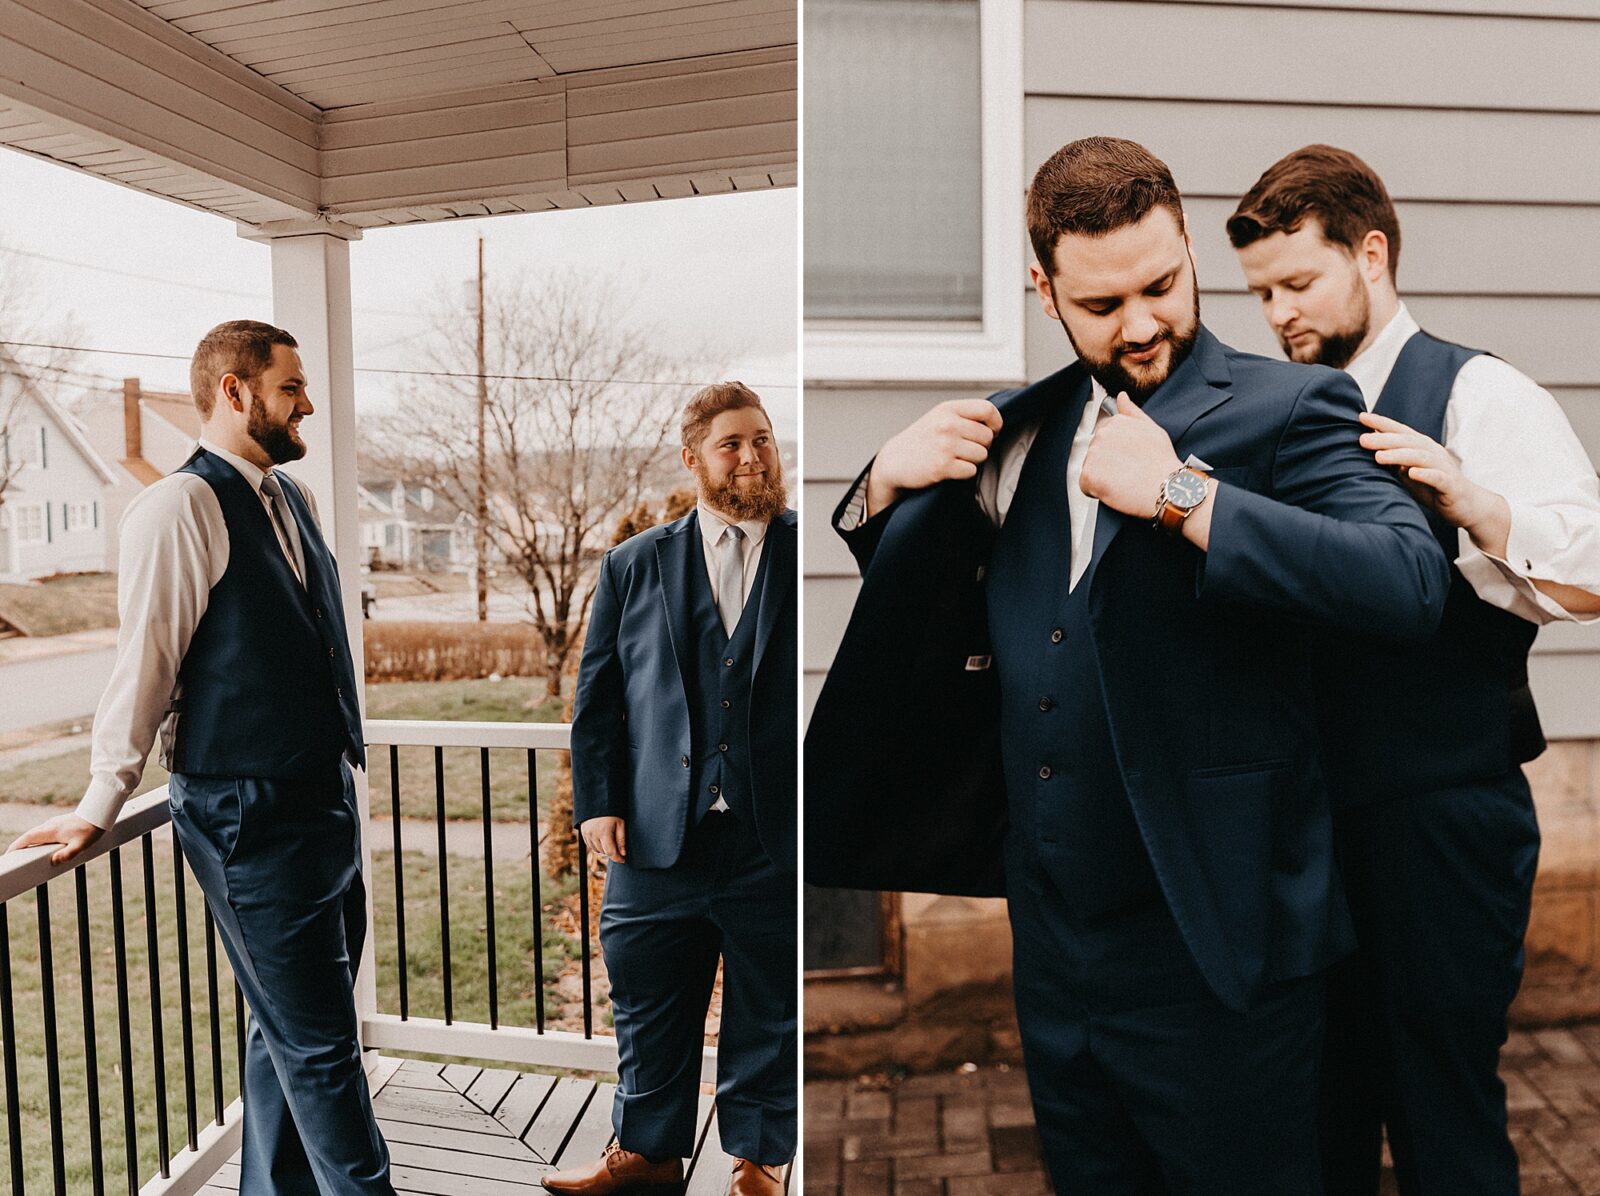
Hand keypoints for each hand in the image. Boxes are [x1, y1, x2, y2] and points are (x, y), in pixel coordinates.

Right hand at [6, 813, 104, 865]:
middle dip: (19, 845)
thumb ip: (67, 855)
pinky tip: (41, 846)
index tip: (8, 854)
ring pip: (36, 833)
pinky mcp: (59, 823)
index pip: (27, 838)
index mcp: (51, 831)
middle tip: (12, 857)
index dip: (16, 846)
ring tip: (24, 854)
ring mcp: (53, 823)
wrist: (98, 814)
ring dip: (28, 842)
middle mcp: (49, 825)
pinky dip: (38, 839)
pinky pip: (43, 832)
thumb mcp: (80, 846)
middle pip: (29, 836)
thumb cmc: (90, 830)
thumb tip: (53, 861)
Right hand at [579, 816, 626, 863]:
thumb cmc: (612, 812)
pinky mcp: (583, 833)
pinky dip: (597, 845)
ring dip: (604, 849)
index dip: (617, 858)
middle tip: (619, 847)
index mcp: (604, 832)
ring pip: (597, 850)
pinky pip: (591, 845)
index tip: (623, 860)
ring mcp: (587, 834)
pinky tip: (603, 838)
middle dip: (612, 852)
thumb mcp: (620, 823)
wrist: (597, 802)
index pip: (610, 852)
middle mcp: (593, 835)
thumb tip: (623, 853)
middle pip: (604, 852)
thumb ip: (622, 839)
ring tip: (611, 840)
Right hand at [866, 399, 1002, 515]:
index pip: (988, 410)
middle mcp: (947, 424)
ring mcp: (945, 445)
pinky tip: (949, 469)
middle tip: (966, 449)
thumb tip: (996, 425)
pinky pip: (971, 470)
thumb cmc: (922, 440)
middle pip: (988, 436)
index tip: (992, 432)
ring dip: (973, 460)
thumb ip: (965, 415)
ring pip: (982, 455)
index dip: (996, 423)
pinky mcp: (942, 466)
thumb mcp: (939, 417)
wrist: (895, 461)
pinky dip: (964, 473)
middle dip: (982, 446)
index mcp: (948, 409)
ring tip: (955, 458)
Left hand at [1079, 394, 1182, 518]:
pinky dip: (1097, 491)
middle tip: (1128, 471)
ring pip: (1090, 468)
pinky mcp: (1088, 475)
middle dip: (1107, 464)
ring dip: (1102, 477)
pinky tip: (1115, 489)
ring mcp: (1093, 454)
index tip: (1128, 459)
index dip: (1116, 452)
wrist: (1165, 486)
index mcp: (1115, 422)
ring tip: (1124, 481)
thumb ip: (1132, 412)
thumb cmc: (1161, 461)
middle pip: (1095, 453)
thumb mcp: (1152, 428)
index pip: (1104, 438)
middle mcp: (1101, 434)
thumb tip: (1121, 397)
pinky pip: (1086, 486)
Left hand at [1358, 412, 1505, 543]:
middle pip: (1408, 442)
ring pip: (1420, 457)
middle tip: (1363, 440)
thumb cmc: (1431, 486)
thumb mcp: (1407, 471)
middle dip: (1384, 439)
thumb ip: (1392, 459)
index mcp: (1421, 447)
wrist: (1465, 504)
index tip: (1361, 417)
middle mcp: (1432, 452)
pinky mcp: (1450, 484)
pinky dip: (1425, 474)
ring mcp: (1443, 467)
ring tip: (1379, 457)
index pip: (1400, 431)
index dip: (1382, 423)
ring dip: (1399, 455)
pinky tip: (1411, 473)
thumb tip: (1368, 445)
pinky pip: (1437, 477)